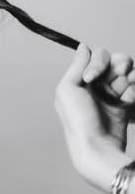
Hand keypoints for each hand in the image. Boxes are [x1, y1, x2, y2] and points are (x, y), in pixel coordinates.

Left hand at [55, 44, 134, 190]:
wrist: (97, 149)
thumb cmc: (78, 121)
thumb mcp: (68, 88)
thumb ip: (77, 65)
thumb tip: (83, 46)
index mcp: (81, 78)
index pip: (98, 57)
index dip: (99, 63)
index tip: (92, 77)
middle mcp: (98, 84)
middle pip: (117, 62)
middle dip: (119, 68)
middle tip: (118, 81)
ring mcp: (114, 95)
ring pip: (129, 74)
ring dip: (129, 81)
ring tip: (124, 96)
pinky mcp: (126, 106)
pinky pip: (134, 90)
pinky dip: (132, 94)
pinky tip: (128, 103)